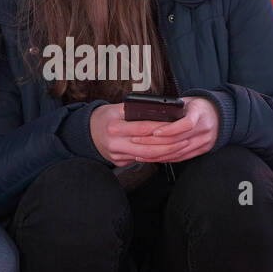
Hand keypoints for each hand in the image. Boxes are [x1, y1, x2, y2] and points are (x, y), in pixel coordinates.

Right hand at [90, 97, 219, 165]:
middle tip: (185, 140)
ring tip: (180, 148)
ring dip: (165, 154)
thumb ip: (134, 109)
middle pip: (147, 147)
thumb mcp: (116, 108)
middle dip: (168, 145)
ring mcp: (117, 155)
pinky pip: (141, 161)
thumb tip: (156, 109)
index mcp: (114, 127)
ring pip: (146, 157)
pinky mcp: (119, 163)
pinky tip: (168, 154)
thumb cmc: (104, 117)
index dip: (161, 127)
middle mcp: (115, 143)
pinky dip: (156, 157)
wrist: (87, 133)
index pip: (143, 128)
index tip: (176, 125)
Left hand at [125, 97, 219, 162]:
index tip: (154, 132)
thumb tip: (150, 112)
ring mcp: (203, 142)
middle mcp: (203, 130)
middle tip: (136, 141)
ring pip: (178, 152)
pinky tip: (153, 158)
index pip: (186, 124)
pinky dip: (166, 158)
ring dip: (157, 154)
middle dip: (154, 143)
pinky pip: (182, 157)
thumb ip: (173, 107)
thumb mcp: (188, 101)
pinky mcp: (201, 150)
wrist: (221, 115)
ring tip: (139, 153)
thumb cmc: (200, 106)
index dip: (169, 130)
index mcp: (200, 114)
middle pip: (177, 141)